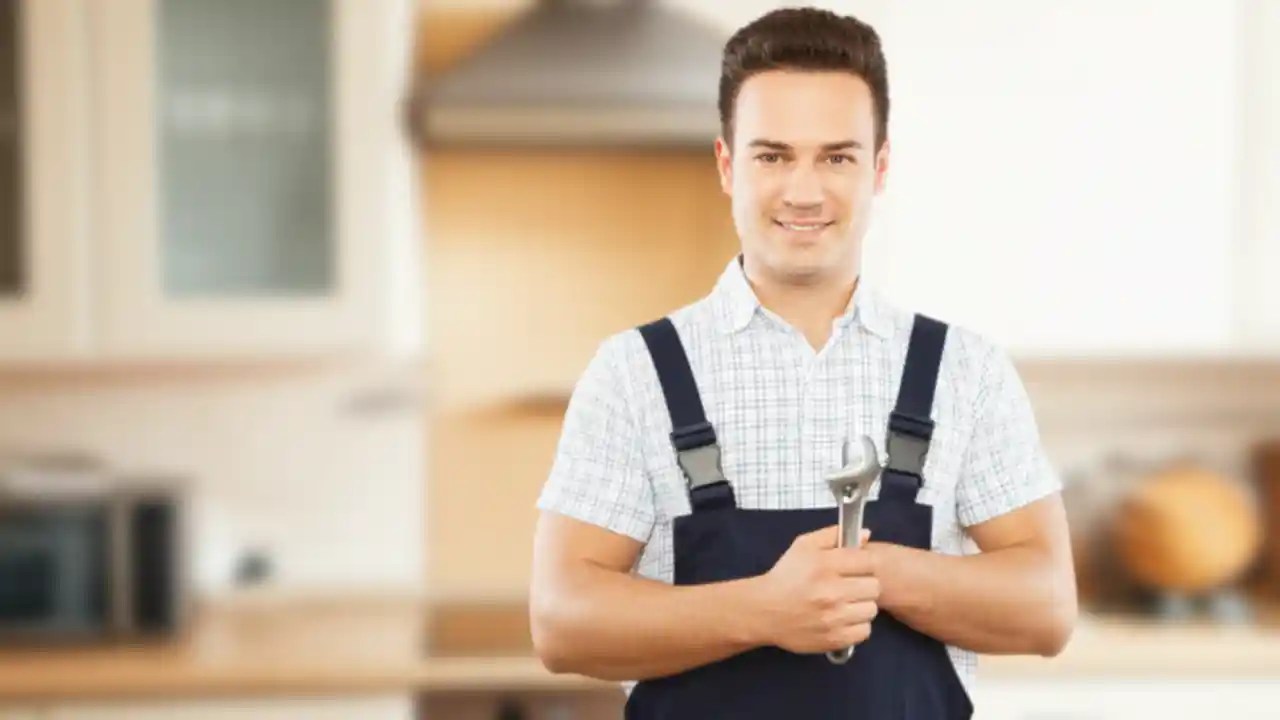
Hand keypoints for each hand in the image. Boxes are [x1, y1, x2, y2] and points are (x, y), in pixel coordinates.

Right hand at [748, 525, 879, 654]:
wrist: (764, 611)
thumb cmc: (786, 576)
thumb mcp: (803, 546)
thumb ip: (833, 536)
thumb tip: (865, 533)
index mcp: (825, 565)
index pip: (869, 561)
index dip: (865, 563)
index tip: (856, 568)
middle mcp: (831, 592)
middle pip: (874, 586)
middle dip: (864, 584)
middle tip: (851, 586)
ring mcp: (834, 618)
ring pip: (871, 609)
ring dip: (861, 606)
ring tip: (846, 603)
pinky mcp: (834, 639)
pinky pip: (864, 631)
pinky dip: (856, 625)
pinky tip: (843, 619)